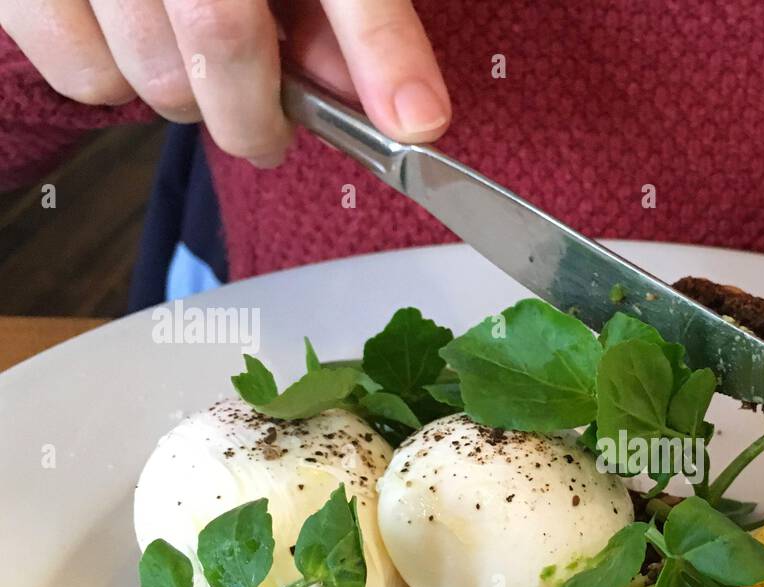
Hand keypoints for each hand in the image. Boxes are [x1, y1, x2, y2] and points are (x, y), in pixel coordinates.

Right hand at [0, 0, 450, 167]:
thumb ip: (345, 17)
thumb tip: (393, 106)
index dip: (382, 49)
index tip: (418, 119)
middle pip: (221, 36)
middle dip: (256, 115)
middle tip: (268, 131)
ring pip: (151, 73)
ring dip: (185, 99)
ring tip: (189, 62)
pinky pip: (84, 76)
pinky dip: (114, 85)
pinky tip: (128, 42)